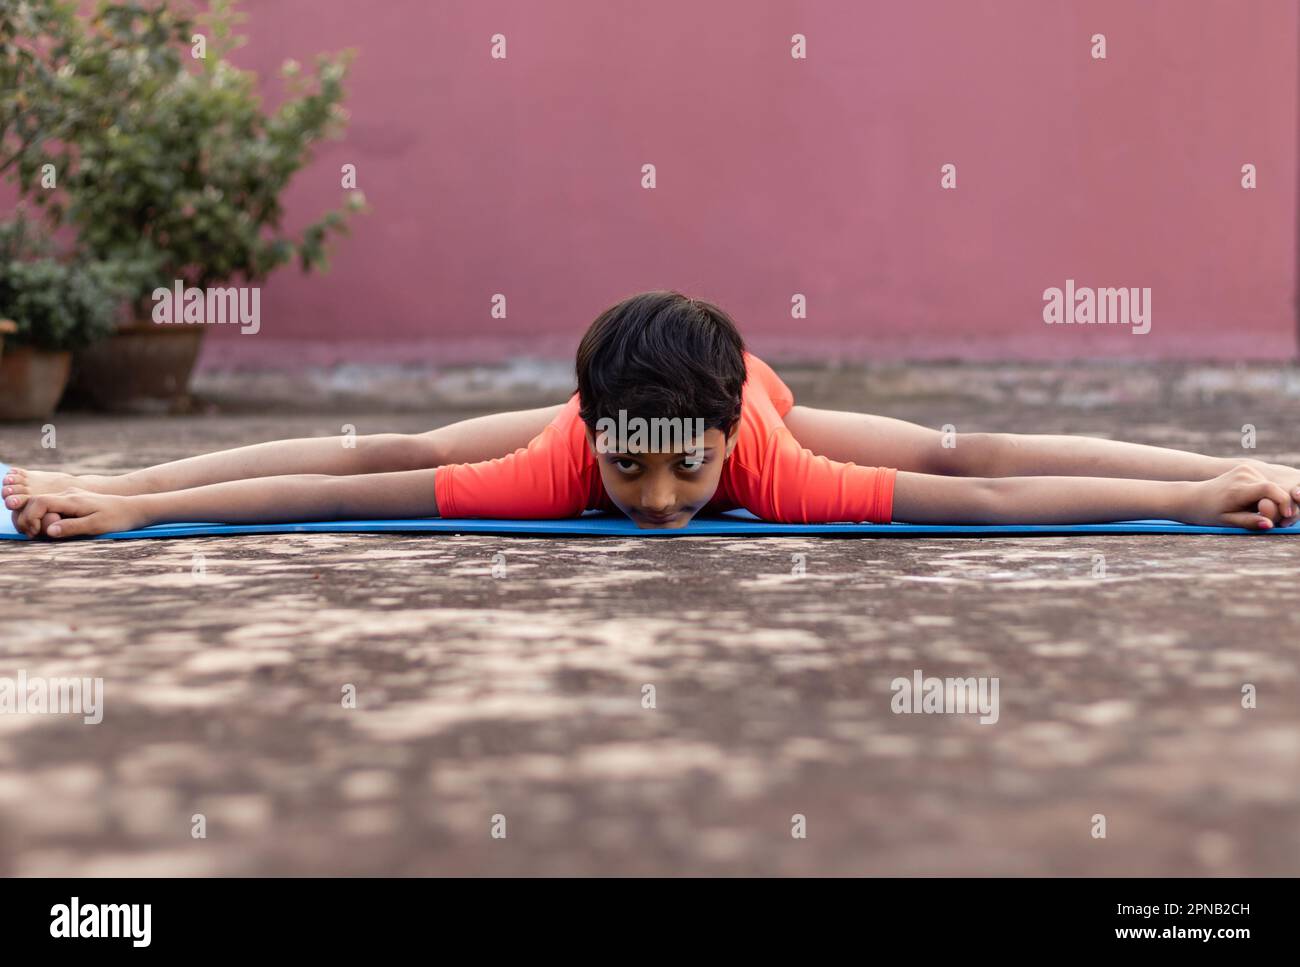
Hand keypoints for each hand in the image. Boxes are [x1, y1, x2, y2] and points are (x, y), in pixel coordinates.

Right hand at [6, 488, 144, 538]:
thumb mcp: (95, 526)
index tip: (36, 532)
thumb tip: (49, 531)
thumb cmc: (117, 518)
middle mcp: (68, 494)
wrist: (133, 509)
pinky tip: (54, 528)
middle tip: (35, 535)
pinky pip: (52, 507)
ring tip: (44, 533)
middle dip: (30, 518)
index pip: (39, 502)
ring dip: (38, 519)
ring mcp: (70, 496)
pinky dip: (46, 517)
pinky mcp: (73, 501)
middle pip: (36, 502)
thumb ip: (72, 527)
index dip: (30, 517)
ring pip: (42, 504)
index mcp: (72, 499)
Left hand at [1182, 465, 1296, 529]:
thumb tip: (1269, 524)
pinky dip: (1264, 493)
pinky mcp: (1246, 468)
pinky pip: (1265, 482)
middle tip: (1266, 518)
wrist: (1195, 498)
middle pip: (1273, 489)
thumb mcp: (1227, 522)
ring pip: (1271, 486)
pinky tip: (1251, 501)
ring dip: (1270, 499)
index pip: (1269, 489)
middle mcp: (1242, 475)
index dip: (1282, 501)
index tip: (1287, 515)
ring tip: (1253, 509)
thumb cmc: (1210, 513)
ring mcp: (1244, 469)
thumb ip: (1249, 522)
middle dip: (1276, 504)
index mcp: (1237, 489)